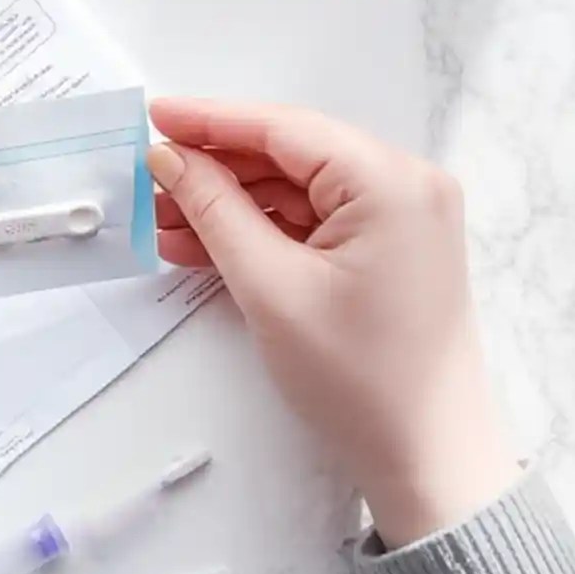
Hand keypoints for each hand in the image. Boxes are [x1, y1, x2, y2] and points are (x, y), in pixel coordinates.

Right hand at [147, 98, 518, 546]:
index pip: (284, 129)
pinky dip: (261, 235)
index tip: (153, 115)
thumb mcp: (271, 288)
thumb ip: (216, 212)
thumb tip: (171, 159)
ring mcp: (401, 220)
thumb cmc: (358, 380)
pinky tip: (203, 247)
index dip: (211, 121)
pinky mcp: (388, 252)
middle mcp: (405, 185)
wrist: (427, 457)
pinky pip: (313, 225)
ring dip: (230, 207)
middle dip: (215, 172)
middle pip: (290, 157)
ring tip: (161, 225)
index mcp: (390, 181)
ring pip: (296, 193)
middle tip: (147, 186)